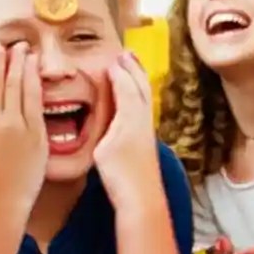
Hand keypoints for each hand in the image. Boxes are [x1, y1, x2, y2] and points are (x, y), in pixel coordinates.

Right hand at [0, 42, 47, 209]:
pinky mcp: (40, 139)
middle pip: (10, 83)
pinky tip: (39, 77)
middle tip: (18, 43)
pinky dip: (38, 90)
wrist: (1, 202)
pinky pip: (39, 108)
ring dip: (28, 69)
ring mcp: (24, 130)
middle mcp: (5, 123)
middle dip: (14, 60)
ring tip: (30, 52)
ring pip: (26, 92)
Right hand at [94, 53, 161, 207]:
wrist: (141, 199)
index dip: (118, 72)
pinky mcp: (146, 144)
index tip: (111, 58)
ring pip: (144, 98)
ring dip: (138, 81)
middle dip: (133, 69)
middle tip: (126, 54)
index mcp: (132, 116)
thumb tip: (114, 99)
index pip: (126, 86)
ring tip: (132, 69)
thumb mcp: (107, 143)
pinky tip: (134, 103)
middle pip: (140, 88)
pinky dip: (138, 97)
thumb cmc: (121, 174)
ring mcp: (146, 133)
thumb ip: (113, 115)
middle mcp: (143, 121)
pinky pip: (144, 110)